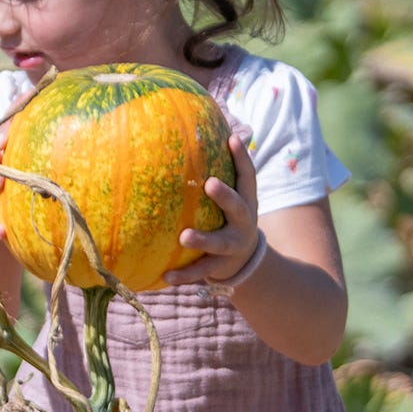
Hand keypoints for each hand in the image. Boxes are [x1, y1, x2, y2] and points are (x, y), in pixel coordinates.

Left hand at [163, 133, 259, 285]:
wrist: (246, 262)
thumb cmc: (228, 219)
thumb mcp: (232, 198)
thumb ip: (218, 174)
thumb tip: (191, 135)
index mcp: (246, 201)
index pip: (248, 176)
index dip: (242, 158)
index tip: (232, 139)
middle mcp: (243, 222)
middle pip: (238, 207)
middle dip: (225, 196)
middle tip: (210, 184)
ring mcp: (232, 245)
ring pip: (219, 243)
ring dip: (203, 239)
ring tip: (184, 236)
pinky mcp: (220, 267)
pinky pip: (201, 271)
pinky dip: (184, 275)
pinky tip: (165, 277)